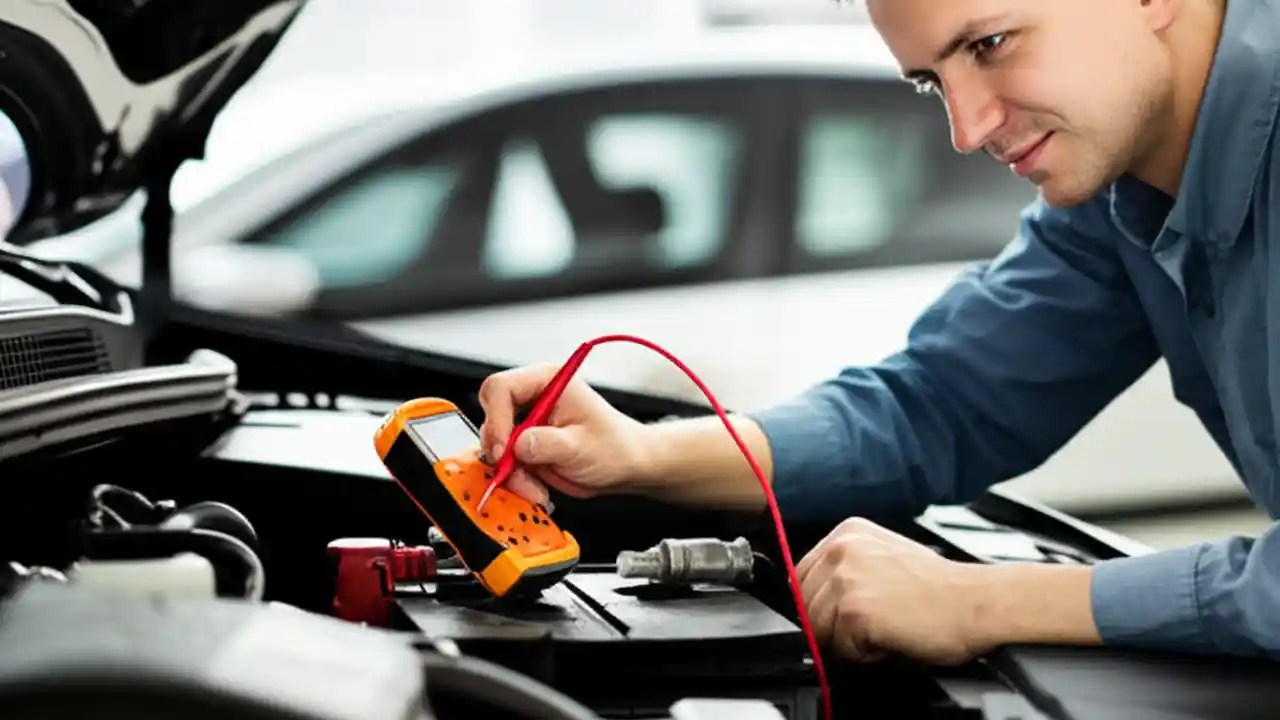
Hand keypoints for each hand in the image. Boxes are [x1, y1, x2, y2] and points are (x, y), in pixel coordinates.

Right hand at [477, 363, 649, 506]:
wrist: (625, 466)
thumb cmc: (615, 446)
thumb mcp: (582, 446)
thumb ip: (549, 444)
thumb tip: (519, 445)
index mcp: (548, 382)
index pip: (502, 388)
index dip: (497, 418)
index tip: (505, 449)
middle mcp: (533, 398)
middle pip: (492, 415)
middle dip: (500, 449)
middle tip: (514, 471)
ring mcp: (527, 423)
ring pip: (495, 444)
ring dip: (509, 470)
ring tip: (534, 487)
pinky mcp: (525, 446)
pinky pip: (504, 462)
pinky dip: (515, 479)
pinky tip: (535, 487)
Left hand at [797, 517, 991, 665]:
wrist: (975, 603)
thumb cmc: (940, 588)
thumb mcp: (884, 558)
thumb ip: (846, 569)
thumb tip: (812, 597)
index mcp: (847, 532)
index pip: (801, 578)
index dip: (821, 604)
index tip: (848, 613)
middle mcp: (841, 549)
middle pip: (804, 604)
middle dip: (833, 623)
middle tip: (875, 622)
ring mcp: (845, 578)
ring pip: (817, 628)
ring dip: (847, 639)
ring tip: (885, 626)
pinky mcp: (853, 609)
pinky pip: (838, 647)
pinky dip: (863, 653)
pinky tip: (891, 635)